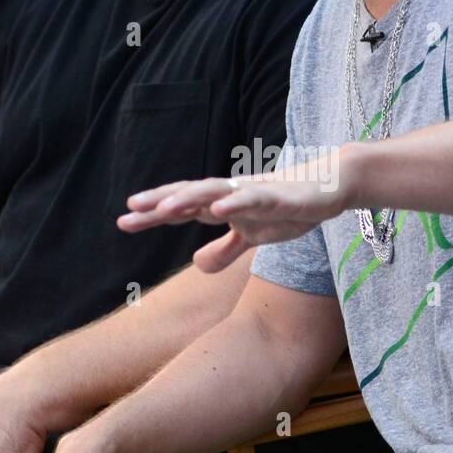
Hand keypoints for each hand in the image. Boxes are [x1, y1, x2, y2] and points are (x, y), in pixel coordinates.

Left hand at [117, 152, 354, 272]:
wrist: (329, 187)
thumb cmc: (287, 207)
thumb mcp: (252, 236)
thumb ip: (225, 249)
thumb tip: (197, 264)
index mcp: (222, 204)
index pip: (181, 209)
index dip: (153, 215)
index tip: (123, 222)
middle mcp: (231, 194)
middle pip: (188, 196)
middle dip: (159, 202)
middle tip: (129, 210)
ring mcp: (252, 192)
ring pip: (214, 192)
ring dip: (188, 199)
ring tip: (163, 210)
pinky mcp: (276, 196)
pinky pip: (252, 198)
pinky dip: (234, 203)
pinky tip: (217, 210)